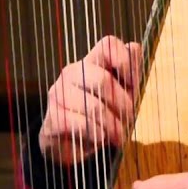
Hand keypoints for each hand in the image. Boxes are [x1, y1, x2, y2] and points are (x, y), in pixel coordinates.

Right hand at [38, 35, 141, 164]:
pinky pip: (82, 125)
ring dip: (112, 125)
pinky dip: (97, 134)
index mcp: (91, 62)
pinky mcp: (53, 118)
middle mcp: (72, 72)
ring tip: (118, 134)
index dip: (125, 61)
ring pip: (93, 107)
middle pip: (103, 79)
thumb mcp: (121, 92)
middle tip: (128, 119)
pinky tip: (100, 138)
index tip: (132, 84)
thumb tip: (134, 47)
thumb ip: (129, 71)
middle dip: (122, 104)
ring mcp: (59, 94)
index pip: (107, 45)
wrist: (70, 143)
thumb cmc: (100, 113)